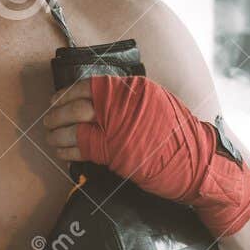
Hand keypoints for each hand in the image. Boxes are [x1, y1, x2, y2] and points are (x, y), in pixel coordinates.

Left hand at [44, 74, 249, 236]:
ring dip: (57, 132)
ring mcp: (121, 126)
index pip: (91, 84)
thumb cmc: (180, 139)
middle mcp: (126, 103)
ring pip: (74, 125)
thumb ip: (128, 103)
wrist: (201, 164)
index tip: (55, 100)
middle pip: (78, 103)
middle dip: (57, 113)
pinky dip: (66, 149)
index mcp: (136, 89)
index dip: (67, 93)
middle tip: (47, 121)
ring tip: (50, 137)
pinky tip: (61, 151)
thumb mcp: (156, 107)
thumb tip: (95, 103)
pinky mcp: (117, 151)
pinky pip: (81, 147)